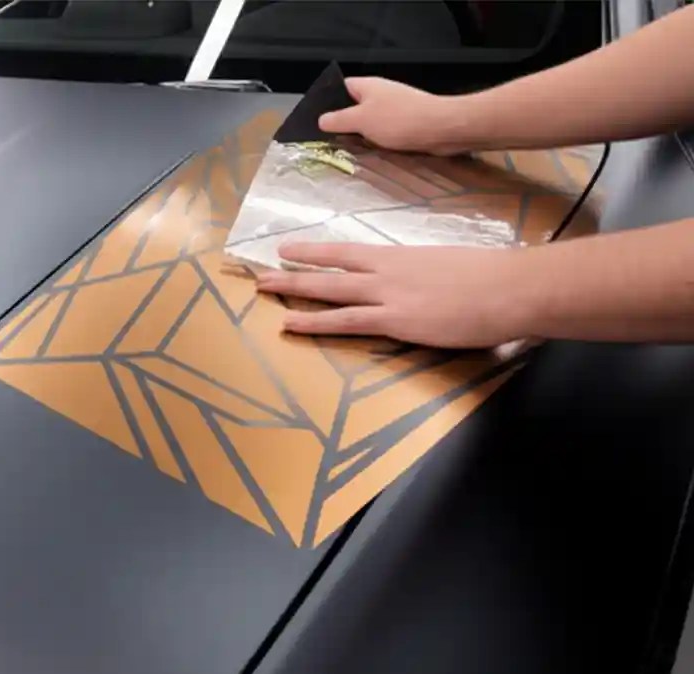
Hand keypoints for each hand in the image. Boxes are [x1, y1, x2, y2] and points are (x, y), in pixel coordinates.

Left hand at [255, 242, 536, 348]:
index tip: (291, 248)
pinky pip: (345, 322)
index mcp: (402, 257)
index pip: (350, 251)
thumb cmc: (492, 276)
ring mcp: (388, 295)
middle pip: (331, 269)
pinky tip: (291, 324)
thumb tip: (422, 281)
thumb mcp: (451, 265)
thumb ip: (428, 273)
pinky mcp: (395, 321)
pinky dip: (315, 322)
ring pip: (330, 290)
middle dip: (295, 269)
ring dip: (294, 289)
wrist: (510, 288)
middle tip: (263, 269)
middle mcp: (387, 272)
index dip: (318, 251)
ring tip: (264, 289)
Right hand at [320, 78, 473, 155]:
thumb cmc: (400, 120)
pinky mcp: (406, 122)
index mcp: (367, 86)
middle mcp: (381, 93)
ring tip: (347, 148)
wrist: (442, 128)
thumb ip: (338, 120)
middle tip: (328, 138)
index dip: (327, 100)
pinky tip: (372, 151)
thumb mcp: (361, 120)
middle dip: (342, 121)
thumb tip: (321, 120)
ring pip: (369, 120)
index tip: (315, 118)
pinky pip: (384, 130)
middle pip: (354, 105)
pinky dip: (376, 140)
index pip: (340, 87)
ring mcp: (394, 107)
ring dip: (360, 133)